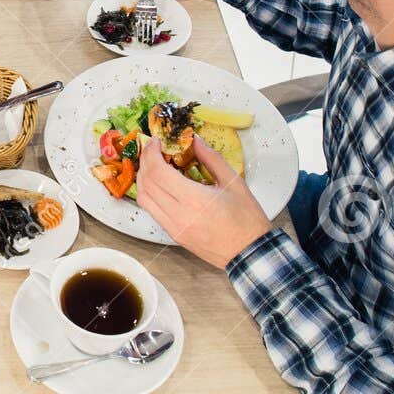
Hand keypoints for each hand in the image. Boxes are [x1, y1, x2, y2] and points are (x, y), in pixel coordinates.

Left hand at [134, 134, 273, 268]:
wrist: (249, 252)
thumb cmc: (246, 219)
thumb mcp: (233, 181)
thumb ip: (211, 158)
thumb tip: (195, 140)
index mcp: (194, 199)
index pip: (158, 172)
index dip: (152, 153)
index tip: (155, 141)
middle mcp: (178, 215)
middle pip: (147, 184)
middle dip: (145, 162)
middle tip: (152, 149)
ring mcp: (174, 227)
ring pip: (144, 199)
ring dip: (143, 179)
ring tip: (152, 165)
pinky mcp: (174, 235)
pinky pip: (152, 211)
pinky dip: (149, 194)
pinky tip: (158, 185)